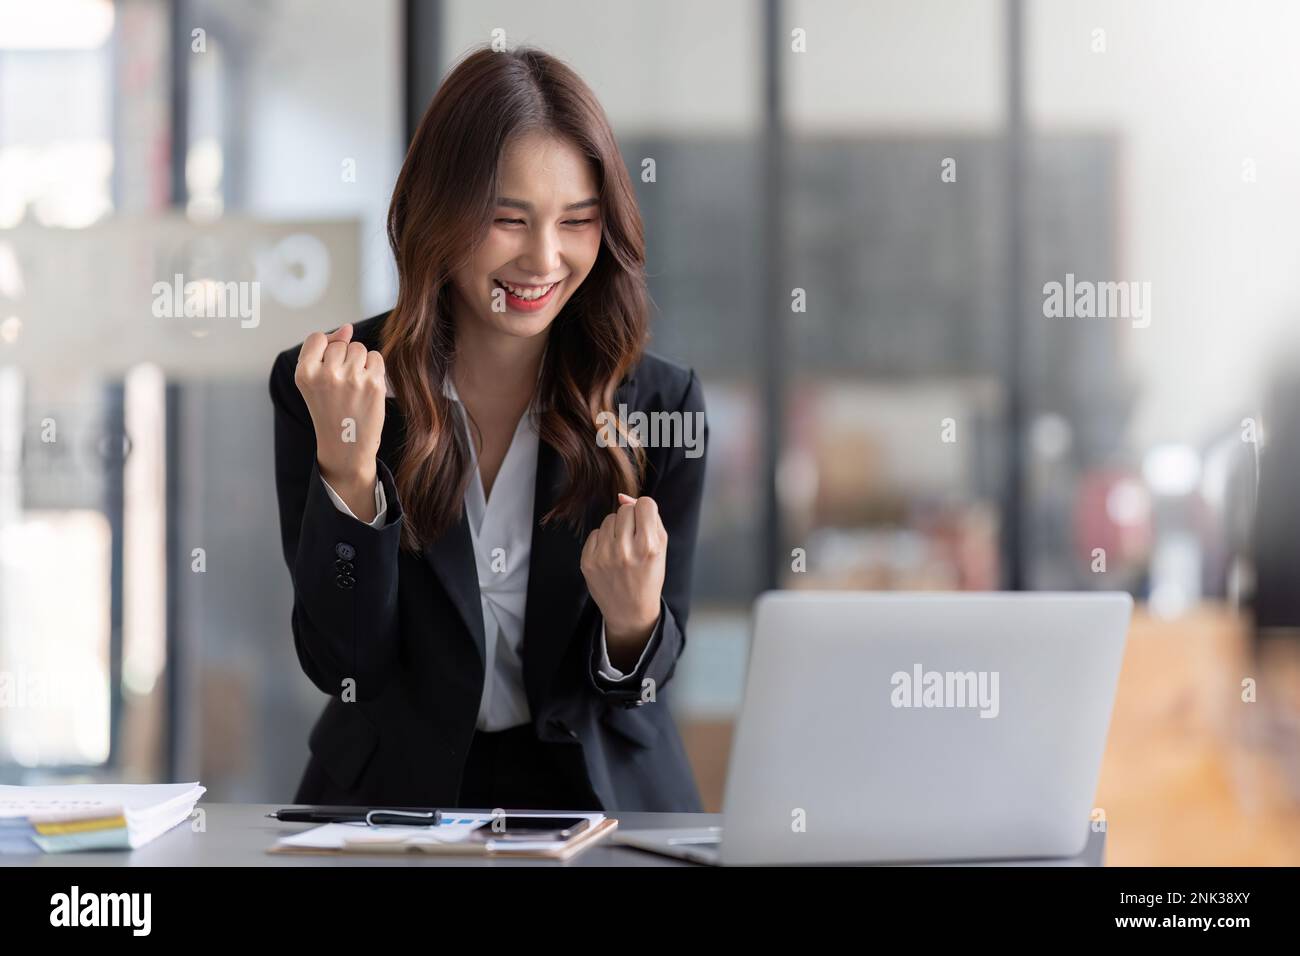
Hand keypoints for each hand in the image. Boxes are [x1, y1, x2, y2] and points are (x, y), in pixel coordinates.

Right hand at [294, 323, 386, 494]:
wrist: (345, 445)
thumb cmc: (329, 411)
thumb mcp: (314, 381)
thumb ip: (325, 350)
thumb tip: (347, 328)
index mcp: (304, 373)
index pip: (317, 338)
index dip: (326, 352)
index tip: (327, 372)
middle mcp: (326, 374)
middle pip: (342, 343)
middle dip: (344, 359)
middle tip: (341, 386)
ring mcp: (351, 379)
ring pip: (360, 348)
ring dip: (360, 363)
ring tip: (354, 387)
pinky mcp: (373, 384)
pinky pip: (376, 358)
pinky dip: (374, 369)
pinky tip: (366, 388)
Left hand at [580, 492, 666, 664]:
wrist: (630, 611)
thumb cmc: (648, 576)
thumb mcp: (660, 549)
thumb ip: (650, 518)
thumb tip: (623, 497)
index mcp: (648, 547)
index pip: (645, 504)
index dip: (646, 511)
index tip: (646, 523)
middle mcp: (625, 550)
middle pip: (625, 509)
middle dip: (631, 520)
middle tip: (635, 540)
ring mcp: (603, 556)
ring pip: (608, 518)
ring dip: (616, 529)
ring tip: (622, 549)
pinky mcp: (588, 561)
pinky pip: (595, 533)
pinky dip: (603, 541)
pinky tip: (610, 557)